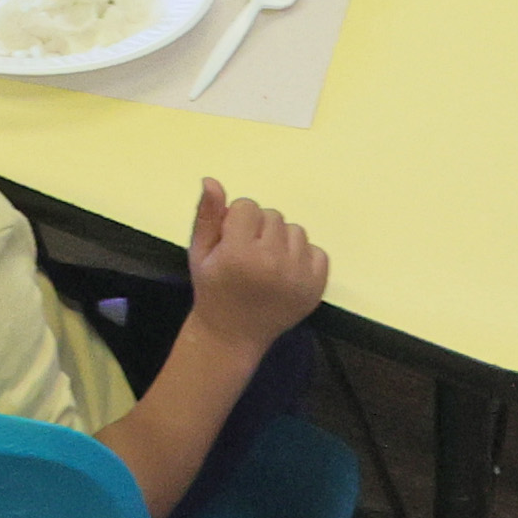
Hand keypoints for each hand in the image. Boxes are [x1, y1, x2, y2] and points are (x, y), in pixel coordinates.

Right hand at [184, 178, 327, 352]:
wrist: (232, 336)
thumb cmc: (213, 290)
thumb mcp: (200, 252)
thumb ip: (207, 216)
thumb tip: (211, 180)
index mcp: (239, 253)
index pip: (247, 206)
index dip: (236, 221)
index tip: (230, 243)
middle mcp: (272, 262)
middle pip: (272, 216)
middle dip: (258, 229)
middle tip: (247, 256)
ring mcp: (298, 276)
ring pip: (295, 230)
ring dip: (281, 241)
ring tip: (266, 264)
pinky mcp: (316, 288)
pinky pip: (317, 251)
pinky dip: (302, 257)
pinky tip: (285, 273)